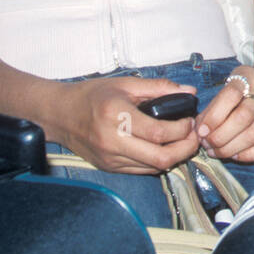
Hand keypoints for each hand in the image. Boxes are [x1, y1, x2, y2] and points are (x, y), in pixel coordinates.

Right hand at [53, 77, 200, 173]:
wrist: (59, 114)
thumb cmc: (92, 95)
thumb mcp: (125, 83)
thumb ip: (159, 87)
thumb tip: (189, 91)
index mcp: (117, 116)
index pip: (159, 133)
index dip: (183, 130)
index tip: (191, 121)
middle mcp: (113, 142)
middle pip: (160, 158)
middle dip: (185, 150)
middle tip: (194, 137)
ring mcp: (110, 159)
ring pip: (153, 168)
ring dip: (174, 157)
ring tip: (183, 141)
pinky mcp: (109, 168)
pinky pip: (141, 171)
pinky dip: (157, 162)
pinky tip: (164, 148)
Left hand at [196, 66, 253, 162]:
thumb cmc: (242, 92)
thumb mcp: (227, 89)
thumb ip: (212, 108)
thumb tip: (199, 131)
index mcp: (249, 76)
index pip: (231, 95)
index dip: (214, 116)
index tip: (201, 131)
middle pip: (243, 117)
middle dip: (221, 136)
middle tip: (207, 145)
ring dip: (231, 148)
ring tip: (216, 152)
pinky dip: (251, 155)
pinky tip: (236, 156)